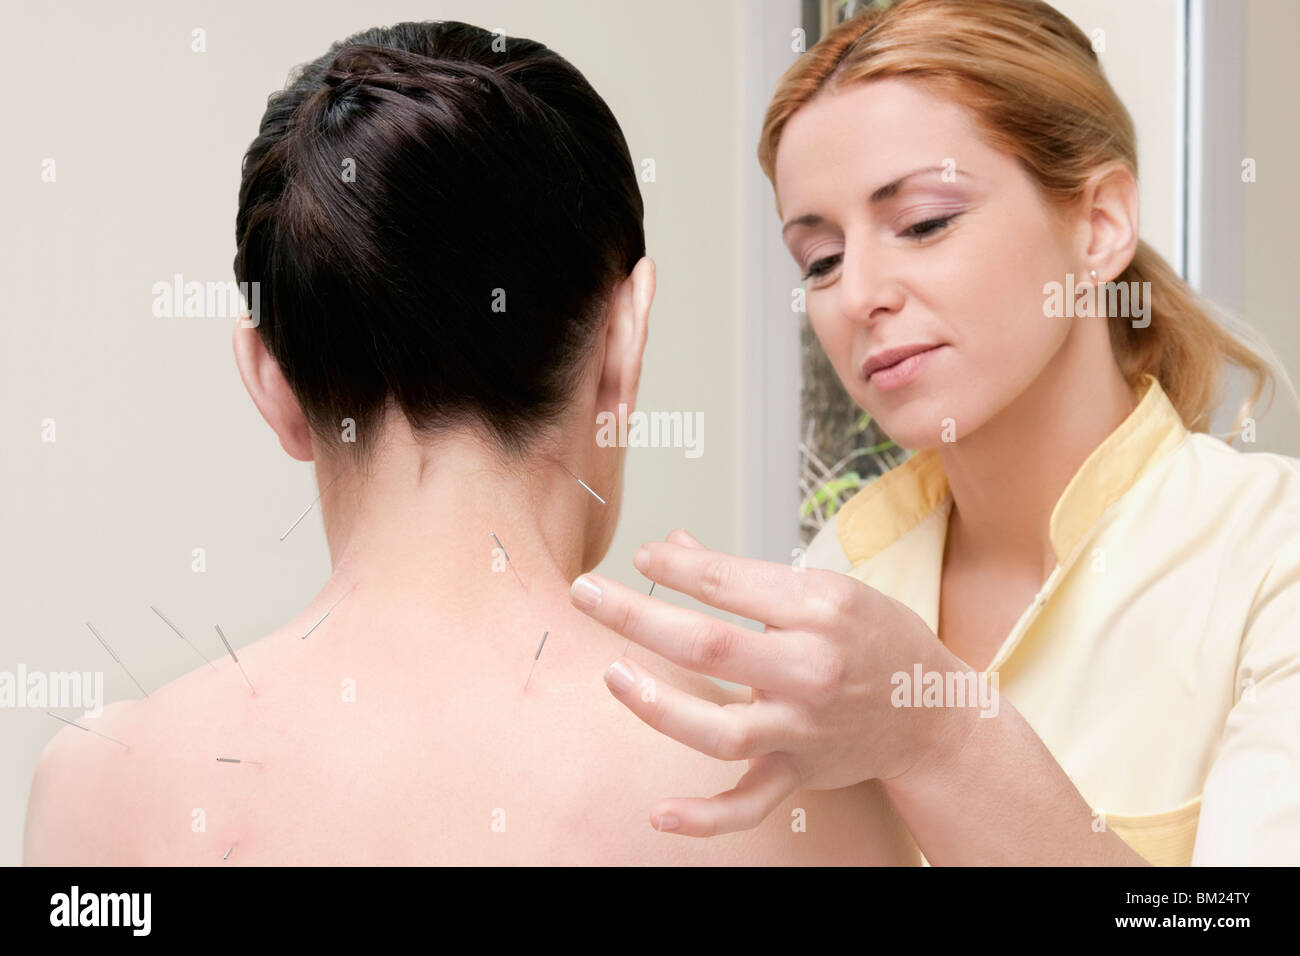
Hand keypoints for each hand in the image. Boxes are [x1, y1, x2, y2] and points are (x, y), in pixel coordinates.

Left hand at [569, 529, 979, 836]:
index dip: (673, 567)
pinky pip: (749, 804)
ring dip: (657, 706)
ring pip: (719, 729)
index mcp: (820, 609)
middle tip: (584, 592)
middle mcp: (812, 669)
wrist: (932, 711)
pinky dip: (704, 816)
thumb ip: (744, 574)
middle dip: (636, 616)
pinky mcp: (799, 772)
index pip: (727, 583)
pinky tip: (658, 812)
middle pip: (709, 646)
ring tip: (611, 674)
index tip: (637, 556)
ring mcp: (803, 728)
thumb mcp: (825, 588)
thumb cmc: (874, 638)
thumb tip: (672, 544)